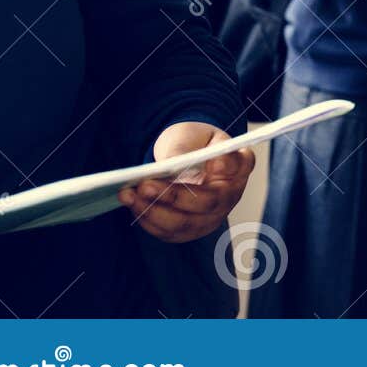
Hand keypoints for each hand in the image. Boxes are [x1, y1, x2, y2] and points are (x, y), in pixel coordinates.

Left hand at [118, 122, 254, 243]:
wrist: (186, 158)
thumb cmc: (193, 143)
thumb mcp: (192, 135)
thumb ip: (186, 148)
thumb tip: (176, 163)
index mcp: (238, 165)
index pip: (238, 166)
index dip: (228, 166)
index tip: (214, 163)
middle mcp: (230, 195)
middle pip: (206, 203)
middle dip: (173, 196)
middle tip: (145, 185)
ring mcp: (212, 216)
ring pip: (185, 223)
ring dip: (153, 211)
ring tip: (129, 195)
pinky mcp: (191, 229)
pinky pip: (169, 232)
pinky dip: (148, 220)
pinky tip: (133, 204)